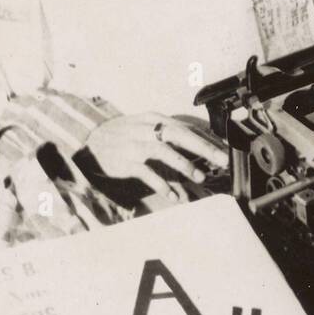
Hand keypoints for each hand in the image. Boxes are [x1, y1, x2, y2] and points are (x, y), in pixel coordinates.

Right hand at [83, 113, 228, 202]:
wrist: (88, 142)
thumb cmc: (122, 136)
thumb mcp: (145, 127)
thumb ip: (168, 135)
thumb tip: (197, 146)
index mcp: (154, 120)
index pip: (187, 128)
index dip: (208, 139)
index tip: (225, 150)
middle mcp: (147, 130)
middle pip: (181, 136)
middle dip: (204, 148)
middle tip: (223, 160)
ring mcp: (135, 145)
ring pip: (164, 152)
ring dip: (184, 165)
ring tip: (199, 177)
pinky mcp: (125, 162)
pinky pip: (146, 173)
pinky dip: (160, 183)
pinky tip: (171, 194)